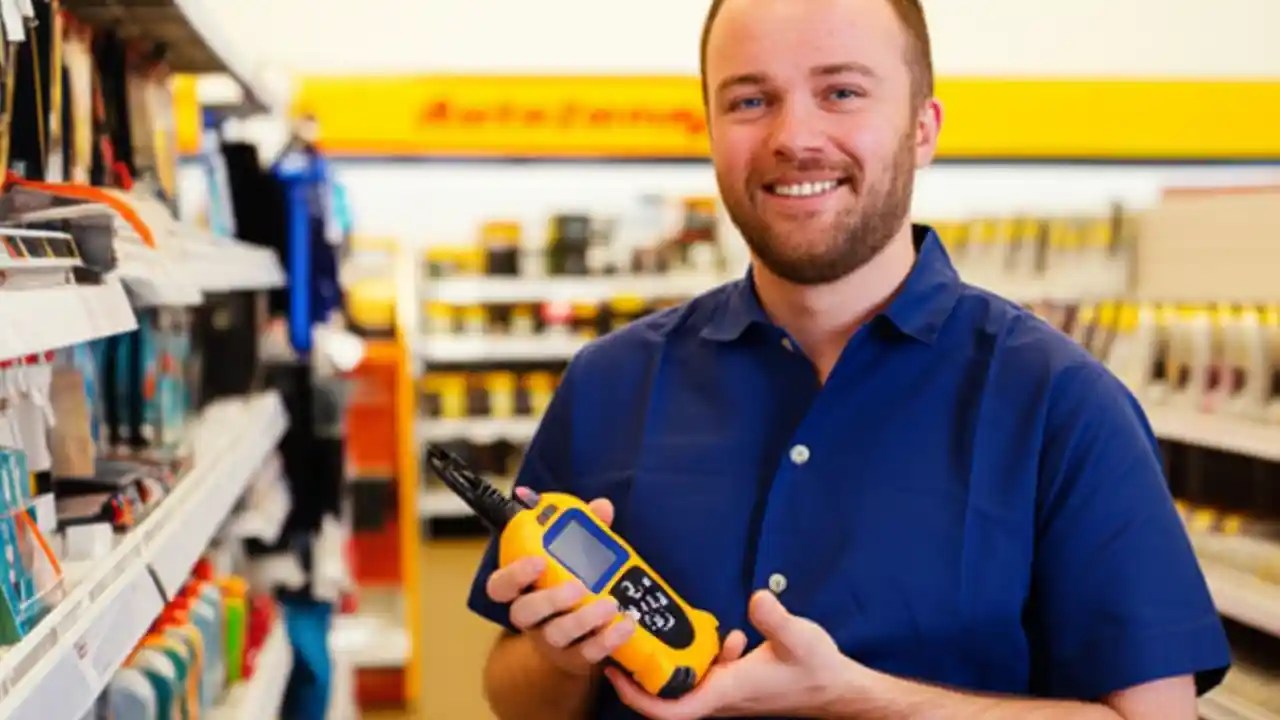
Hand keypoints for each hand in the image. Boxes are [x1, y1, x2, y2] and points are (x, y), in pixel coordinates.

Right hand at [486, 495, 637, 676]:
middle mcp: (531, 618)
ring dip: (584, 619)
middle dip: (550, 599)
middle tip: (578, 586)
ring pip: (556, 635)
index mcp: (523, 589)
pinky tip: (626, 624)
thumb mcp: (577, 555)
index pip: (499, 585)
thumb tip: (601, 506)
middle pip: (523, 613)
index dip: (514, 574)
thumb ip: (587, 531)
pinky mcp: (576, 659)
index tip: (538, 560)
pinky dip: (608, 639)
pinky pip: (588, 653)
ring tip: (610, 604)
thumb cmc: (571, 585)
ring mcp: (551, 641)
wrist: (579, 638)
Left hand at [605, 590, 857, 719]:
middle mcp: (721, 696)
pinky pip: (707, 672)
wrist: (838, 690)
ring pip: (686, 682)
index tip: (615, 672)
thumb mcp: (799, 638)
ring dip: (674, 658)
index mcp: (726, 691)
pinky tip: (727, 634)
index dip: (637, 697)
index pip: (670, 710)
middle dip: (643, 670)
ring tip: (669, 628)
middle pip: (667, 695)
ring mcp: (728, 691)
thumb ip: (775, 619)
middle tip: (628, 638)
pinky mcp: (737, 683)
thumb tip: (757, 598)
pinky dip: (705, 654)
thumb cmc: (818, 671)